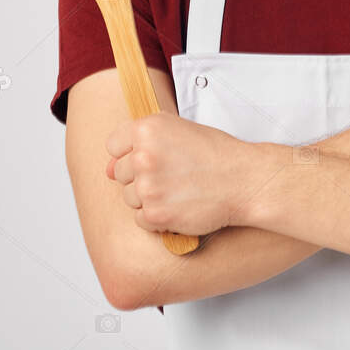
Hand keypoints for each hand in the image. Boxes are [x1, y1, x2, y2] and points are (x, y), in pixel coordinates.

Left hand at [104, 112, 261, 236]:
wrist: (243, 180)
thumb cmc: (216, 155)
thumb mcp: (178, 132)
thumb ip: (140, 143)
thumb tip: (106, 170)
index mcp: (147, 128)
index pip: (113, 146)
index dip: (131, 154)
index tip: (152, 159)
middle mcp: (143, 156)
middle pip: (119, 174)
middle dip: (140, 178)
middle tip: (171, 176)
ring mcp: (147, 187)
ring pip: (129, 198)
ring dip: (149, 199)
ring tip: (178, 191)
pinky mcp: (155, 214)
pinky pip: (140, 220)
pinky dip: (157, 218)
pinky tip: (179, 206)